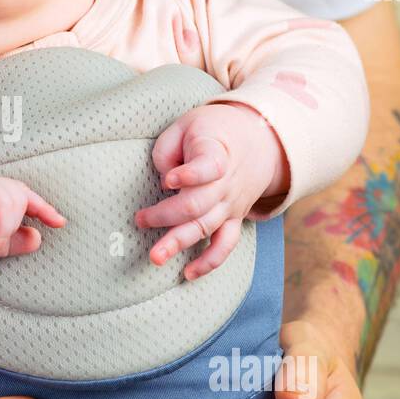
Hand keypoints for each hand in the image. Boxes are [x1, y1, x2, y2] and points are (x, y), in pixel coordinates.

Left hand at [134, 102, 288, 279]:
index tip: (168, 180)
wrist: (259, 140)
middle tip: (140, 220)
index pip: (208, 167)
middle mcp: (226, 183)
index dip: (188, 175)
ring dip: (180, 243)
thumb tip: (163, 182)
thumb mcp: (186, 124)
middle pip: (198, 205)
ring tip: (155, 257)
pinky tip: (188, 274)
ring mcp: (231, 204)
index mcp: (217, 154)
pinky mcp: (233, 218)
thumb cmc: (212, 130)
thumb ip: (167, 149)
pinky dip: (209, 262)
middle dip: (167, 216)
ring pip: (206, 227)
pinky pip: (225, 245)